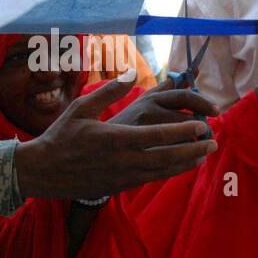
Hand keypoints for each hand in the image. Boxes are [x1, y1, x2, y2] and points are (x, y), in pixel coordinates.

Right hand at [15, 72, 217, 199]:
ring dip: (186, 163)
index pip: (157, 136)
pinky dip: (169, 172)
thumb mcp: (80, 107)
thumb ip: (109, 91)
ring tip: (204, 155)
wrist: (43, 171)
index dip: (182, 131)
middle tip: (214, 142)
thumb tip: (131, 72)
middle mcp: (123, 160)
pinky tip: (181, 166)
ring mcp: (122, 176)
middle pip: (167, 157)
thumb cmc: (60, 135)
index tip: (201, 124)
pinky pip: (151, 178)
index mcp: (115, 139)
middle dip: (193, 149)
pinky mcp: (120, 185)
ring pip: (162, 171)